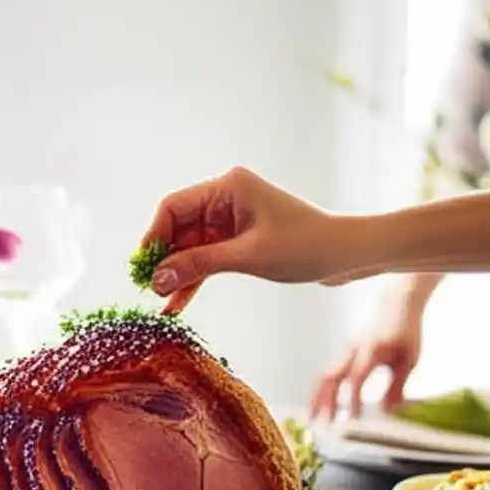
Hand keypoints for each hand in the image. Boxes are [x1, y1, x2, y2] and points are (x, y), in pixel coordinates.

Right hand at [140, 167, 371, 313]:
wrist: (348, 255)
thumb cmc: (306, 246)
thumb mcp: (248, 256)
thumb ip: (199, 264)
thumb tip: (157, 277)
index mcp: (228, 186)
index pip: (173, 207)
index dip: (153, 237)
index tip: (142, 267)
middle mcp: (226, 198)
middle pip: (178, 228)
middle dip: (164, 259)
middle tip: (149, 290)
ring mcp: (232, 220)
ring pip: (189, 247)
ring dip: (177, 273)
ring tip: (160, 301)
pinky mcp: (239, 240)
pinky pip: (206, 258)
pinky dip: (194, 277)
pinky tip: (177, 302)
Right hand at [309, 289, 424, 419]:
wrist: (396, 303)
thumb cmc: (406, 331)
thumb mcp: (409, 359)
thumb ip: (398, 386)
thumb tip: (389, 412)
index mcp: (371, 350)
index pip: (356, 377)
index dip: (352, 398)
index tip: (353, 419)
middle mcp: (353, 349)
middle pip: (331, 377)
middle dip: (324, 402)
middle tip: (322, 425)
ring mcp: (345, 350)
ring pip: (325, 375)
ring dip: (316, 397)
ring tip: (311, 418)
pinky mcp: (344, 353)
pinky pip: (328, 373)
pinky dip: (321, 390)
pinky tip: (319, 405)